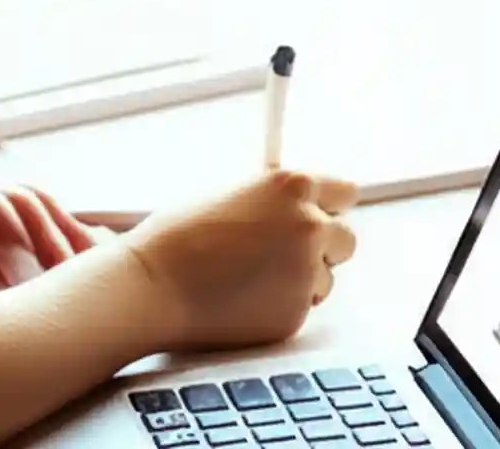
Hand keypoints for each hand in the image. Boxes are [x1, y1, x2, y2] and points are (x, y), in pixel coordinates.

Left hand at [0, 168, 97, 295]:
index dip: (12, 250)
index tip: (29, 286)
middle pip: (20, 202)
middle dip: (51, 240)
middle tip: (73, 281)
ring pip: (29, 196)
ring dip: (61, 227)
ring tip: (87, 262)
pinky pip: (23, 198)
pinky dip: (54, 217)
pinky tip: (75, 239)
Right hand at [124, 170, 357, 350]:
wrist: (153, 286)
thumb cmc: (176, 239)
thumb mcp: (231, 195)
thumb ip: (273, 200)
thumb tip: (294, 208)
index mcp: (292, 186)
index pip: (345, 191)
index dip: (329, 207)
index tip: (320, 216)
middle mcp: (308, 225)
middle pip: (346, 238)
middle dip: (322, 247)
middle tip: (285, 253)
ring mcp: (306, 271)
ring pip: (326, 278)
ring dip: (300, 279)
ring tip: (249, 278)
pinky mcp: (296, 312)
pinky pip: (300, 307)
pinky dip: (279, 306)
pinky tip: (241, 299)